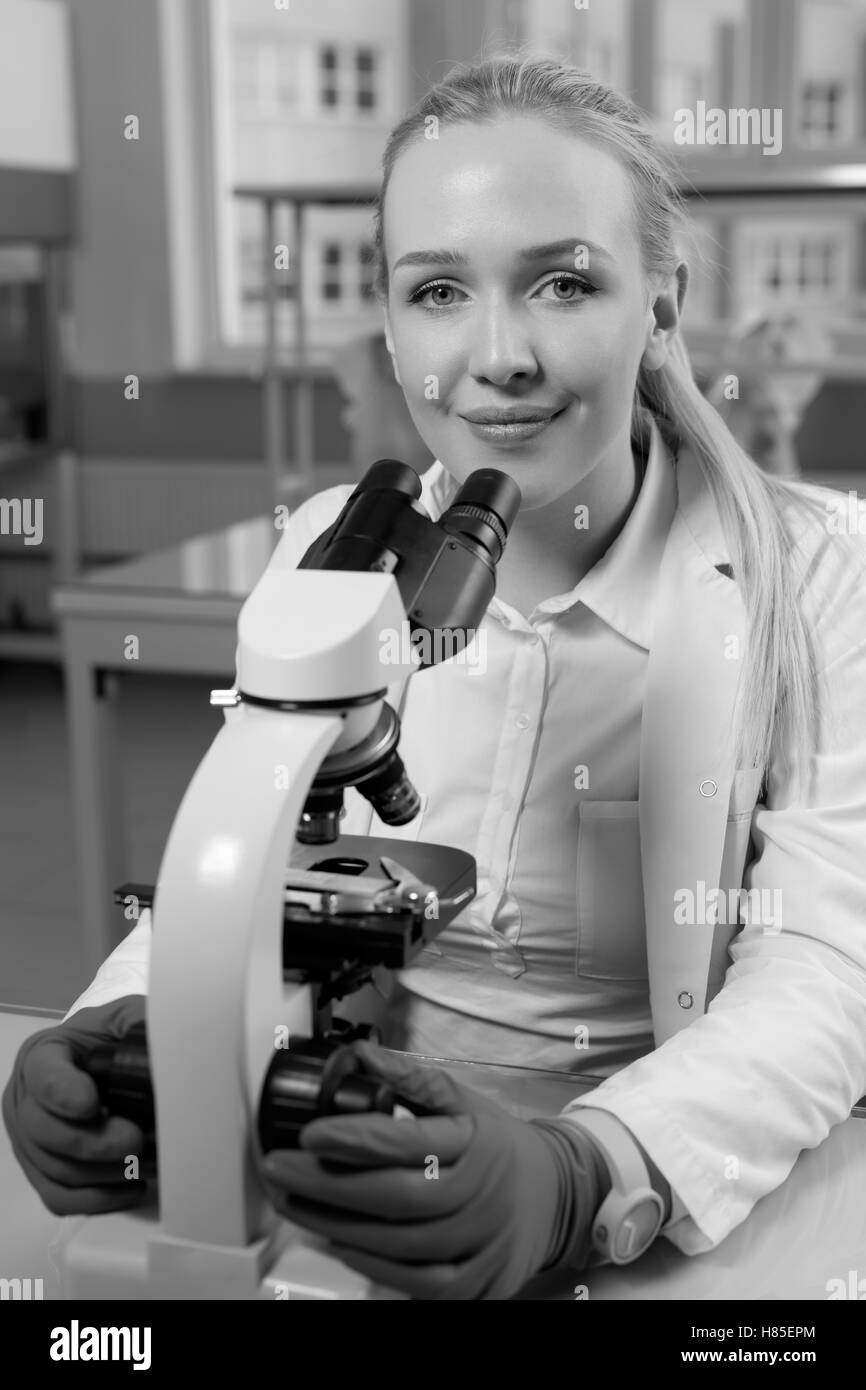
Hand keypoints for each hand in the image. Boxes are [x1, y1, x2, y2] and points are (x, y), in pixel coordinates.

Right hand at [1, 996, 150, 1215]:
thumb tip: (172, 1043)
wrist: (106, 1058)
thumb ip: (140, 1021)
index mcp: (42, 1055)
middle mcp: (24, 1098)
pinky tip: (133, 1187)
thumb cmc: (114, 1036)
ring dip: (102, 1173)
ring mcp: (29, 1140)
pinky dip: (97, 1199)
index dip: (64, 1094)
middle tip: (136, 1140)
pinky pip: (59, 1198)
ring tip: (143, 1163)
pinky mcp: (42, 1172)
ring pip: (53, 1169)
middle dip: (92, 1142)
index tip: (93, 1105)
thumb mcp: (126, 1015)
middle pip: (43, 1131)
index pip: (42, 1076)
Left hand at [260, 1041, 608, 1299]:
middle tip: (279, 1171)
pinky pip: (414, 1282)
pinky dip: (370, 1263)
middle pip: (396, 1197)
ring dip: (335, 1224)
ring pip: (399, 1244)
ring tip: (292, 1203)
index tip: (309, 1133)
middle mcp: (481, 1193)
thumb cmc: (496, 1146)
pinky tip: (336, 1241)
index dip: (354, 1138)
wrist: (556, 1195)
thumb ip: (407, 1079)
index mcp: (475, 1140)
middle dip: (327, 1185)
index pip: (409, 1140)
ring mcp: (481, 1244)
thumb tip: (357, 1057)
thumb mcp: (460, 1100)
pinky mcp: (477, 1283)